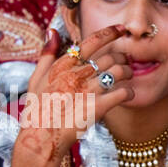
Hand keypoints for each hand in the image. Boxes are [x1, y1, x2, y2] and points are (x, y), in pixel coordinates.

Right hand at [16, 25, 134, 166]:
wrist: (42, 137)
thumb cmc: (39, 108)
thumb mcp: (37, 78)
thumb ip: (47, 54)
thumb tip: (52, 31)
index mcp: (63, 65)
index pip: (91, 41)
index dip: (110, 33)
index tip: (121, 29)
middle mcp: (77, 74)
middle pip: (110, 57)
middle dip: (123, 58)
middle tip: (126, 63)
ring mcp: (88, 90)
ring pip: (120, 72)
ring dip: (128, 73)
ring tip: (128, 78)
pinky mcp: (98, 107)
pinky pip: (123, 93)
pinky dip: (130, 92)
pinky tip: (129, 95)